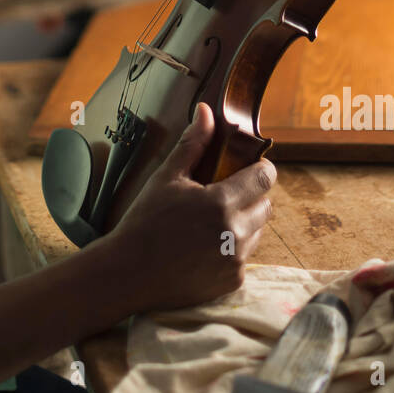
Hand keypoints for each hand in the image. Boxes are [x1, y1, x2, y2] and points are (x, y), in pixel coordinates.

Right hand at [108, 103, 275, 312]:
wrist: (128, 273)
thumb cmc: (144, 221)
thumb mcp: (167, 178)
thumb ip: (193, 144)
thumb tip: (206, 110)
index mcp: (221, 203)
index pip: (265, 178)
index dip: (260, 169)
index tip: (247, 169)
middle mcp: (235, 233)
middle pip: (265, 205)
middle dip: (250, 197)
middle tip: (221, 196)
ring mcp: (235, 260)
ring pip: (257, 232)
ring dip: (243, 223)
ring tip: (210, 223)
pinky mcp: (232, 281)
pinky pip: (245, 256)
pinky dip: (232, 249)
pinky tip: (205, 247)